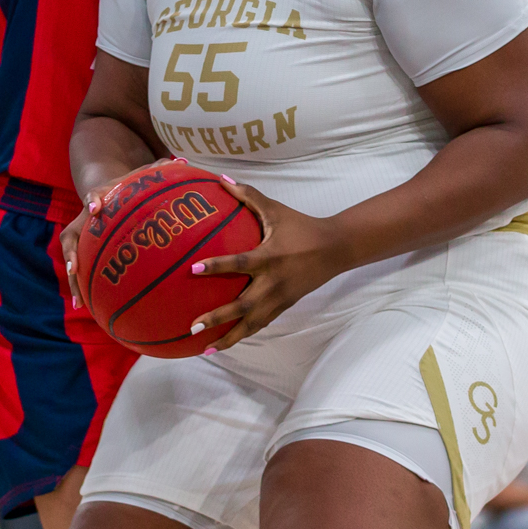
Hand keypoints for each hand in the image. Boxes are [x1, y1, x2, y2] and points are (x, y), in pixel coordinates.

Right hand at [60, 157, 186, 307]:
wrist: (106, 196)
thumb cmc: (130, 188)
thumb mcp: (142, 176)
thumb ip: (160, 169)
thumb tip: (183, 161)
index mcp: (100, 198)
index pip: (93, 195)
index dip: (93, 200)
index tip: (95, 208)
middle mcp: (85, 220)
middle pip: (70, 237)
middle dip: (71, 253)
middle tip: (74, 269)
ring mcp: (81, 237)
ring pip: (71, 258)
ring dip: (73, 279)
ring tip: (79, 300)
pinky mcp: (83, 252)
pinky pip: (80, 271)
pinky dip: (82, 288)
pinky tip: (86, 307)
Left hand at [184, 180, 346, 350]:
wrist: (334, 249)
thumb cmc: (301, 227)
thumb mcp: (276, 210)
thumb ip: (248, 196)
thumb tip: (222, 179)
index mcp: (269, 258)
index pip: (238, 263)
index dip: (216, 266)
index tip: (192, 269)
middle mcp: (272, 283)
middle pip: (242, 307)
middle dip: (217, 317)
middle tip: (192, 326)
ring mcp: (279, 299)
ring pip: (251, 324)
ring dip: (229, 337)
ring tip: (206, 349)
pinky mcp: (283, 307)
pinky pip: (260, 325)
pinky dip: (243, 334)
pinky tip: (225, 342)